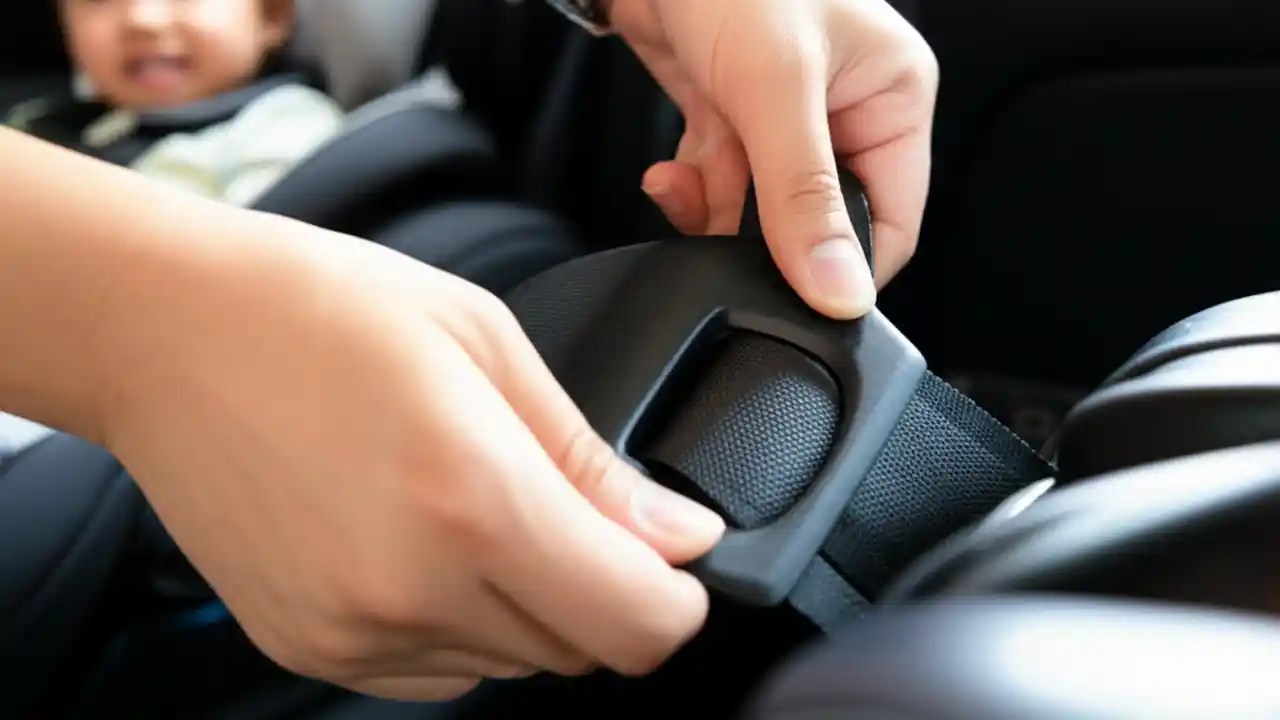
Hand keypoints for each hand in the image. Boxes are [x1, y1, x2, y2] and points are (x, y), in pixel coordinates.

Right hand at [97, 214, 725, 699]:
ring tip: (468, 503)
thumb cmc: (324, 310)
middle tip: (556, 501)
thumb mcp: (489, 346)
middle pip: (582, 651)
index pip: (638, 622)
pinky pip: (438, 669)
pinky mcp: (311, 648)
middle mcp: (414, 589)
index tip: (672, 555)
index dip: (677, 596)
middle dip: (603, 590)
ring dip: (528, 605)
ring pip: (512, 664)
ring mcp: (354, 632)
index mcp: (475, 501)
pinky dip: (459, 620)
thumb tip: (681, 538)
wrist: (168, 332)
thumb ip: (596, 464)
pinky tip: (420, 538)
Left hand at [608, 0, 938, 318]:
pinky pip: (721, 187)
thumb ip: (803, 195)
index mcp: (891, 96)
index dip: (848, 265)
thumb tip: (838, 289)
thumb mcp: (774, 88)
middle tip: (729, 222)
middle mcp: (845, 110)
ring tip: (691, 182)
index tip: (800, 292)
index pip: (893, 220)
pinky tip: (670, 173)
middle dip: (766, 235)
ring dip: (717, 213)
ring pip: (761, 214)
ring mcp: (783, 119)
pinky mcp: (731, 120)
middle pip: (820, 221)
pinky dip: (692, 191)